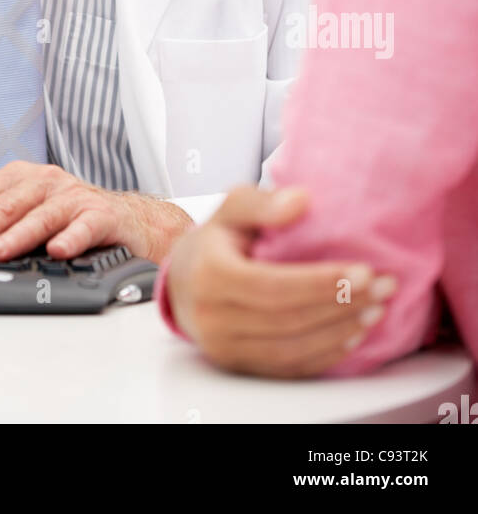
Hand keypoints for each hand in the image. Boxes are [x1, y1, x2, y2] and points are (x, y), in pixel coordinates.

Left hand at [0, 162, 191, 262]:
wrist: (129, 223)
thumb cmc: (67, 217)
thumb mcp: (15, 210)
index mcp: (18, 179)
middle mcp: (44, 182)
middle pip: (2, 204)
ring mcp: (74, 196)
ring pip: (39, 215)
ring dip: (15, 235)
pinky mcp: (102, 215)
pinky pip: (84, 225)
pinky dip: (71, 237)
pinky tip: (58, 251)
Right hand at [165, 184, 396, 377]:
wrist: (184, 280)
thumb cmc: (215, 240)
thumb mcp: (233, 207)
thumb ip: (265, 203)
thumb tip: (302, 201)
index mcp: (211, 274)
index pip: (274, 287)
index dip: (321, 283)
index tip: (364, 271)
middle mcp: (213, 317)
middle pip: (289, 320)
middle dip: (343, 305)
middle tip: (384, 287)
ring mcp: (225, 347)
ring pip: (293, 349)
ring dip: (341, 331)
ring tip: (376, 309)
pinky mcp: (239, 365)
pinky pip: (289, 367)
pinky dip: (326, 354)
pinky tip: (352, 334)